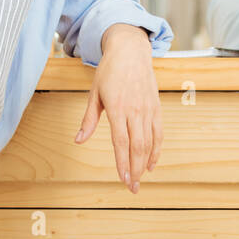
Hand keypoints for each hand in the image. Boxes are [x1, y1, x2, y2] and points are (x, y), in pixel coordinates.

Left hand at [76, 24, 161, 192]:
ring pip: (150, 142)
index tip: (123, 179)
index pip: (121, 142)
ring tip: (141, 179)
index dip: (122, 163)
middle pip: (138, 146)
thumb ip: (89, 119)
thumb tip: (78, 140)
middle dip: (136, 170)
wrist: (131, 50)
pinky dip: (157, 149)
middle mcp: (135, 110)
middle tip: (133, 188)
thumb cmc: (109, 71)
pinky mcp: (156, 107)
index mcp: (117, 108)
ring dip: (146, 163)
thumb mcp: (94, 93)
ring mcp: (148, 109)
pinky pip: (159, 132)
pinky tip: (152, 162)